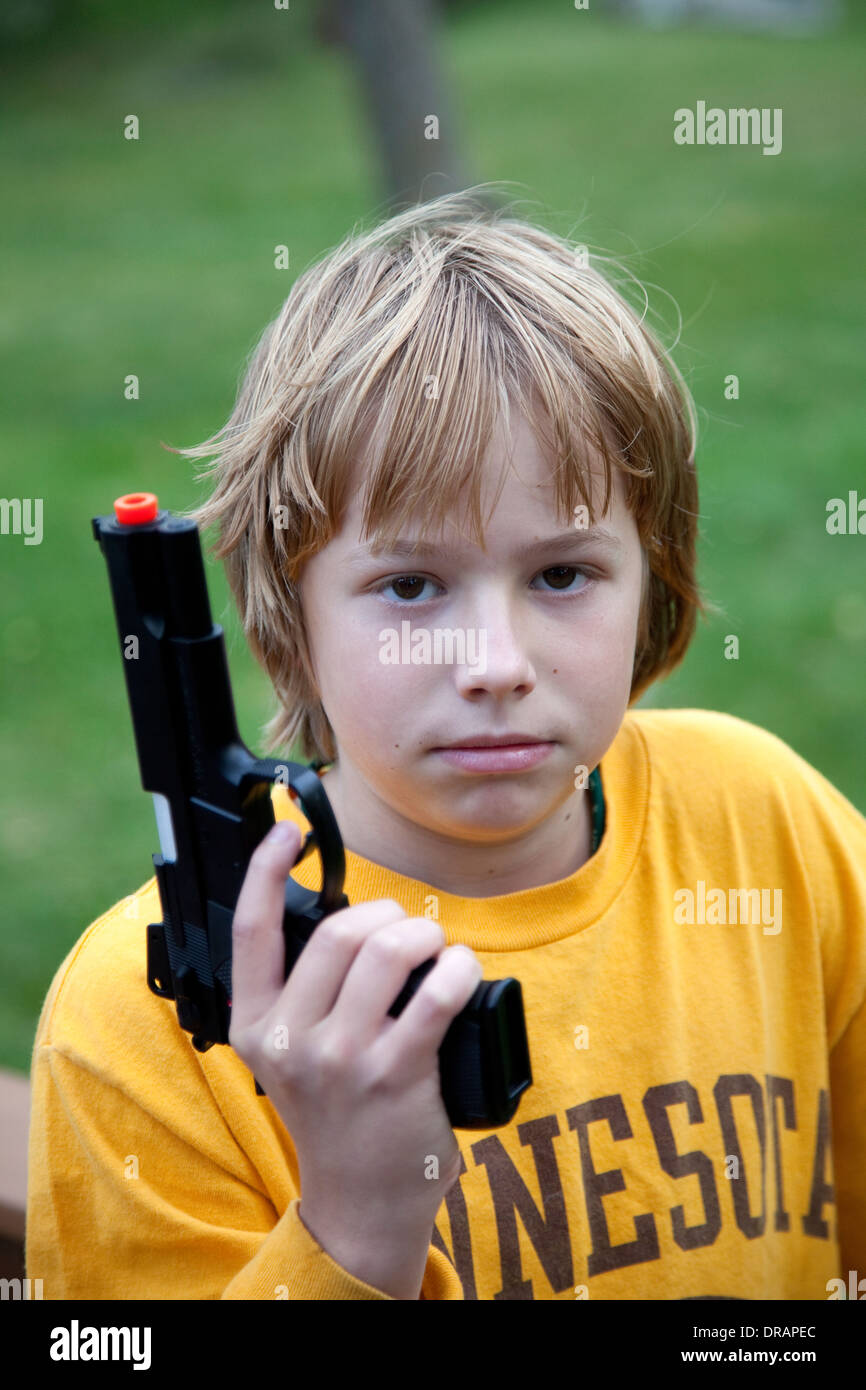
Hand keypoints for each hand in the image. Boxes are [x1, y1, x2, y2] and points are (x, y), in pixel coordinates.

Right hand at [228, 820, 481, 1274]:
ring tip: (433, 950)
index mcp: (252, 1024)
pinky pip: (436, 990)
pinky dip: (458, 966)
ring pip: (386, 949)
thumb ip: (299, 993)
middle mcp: (287, 1038)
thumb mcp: (290, 1054)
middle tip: (404, 930)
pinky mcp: (394, 1074)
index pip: (251, 929)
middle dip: (385, 915)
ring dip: (423, 935)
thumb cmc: (336, 1112)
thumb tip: (348, 918)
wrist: (363, 1201)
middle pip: (339, 931)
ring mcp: (340, 1058)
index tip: (287, 829)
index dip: (266, 868)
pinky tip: (461, 971)